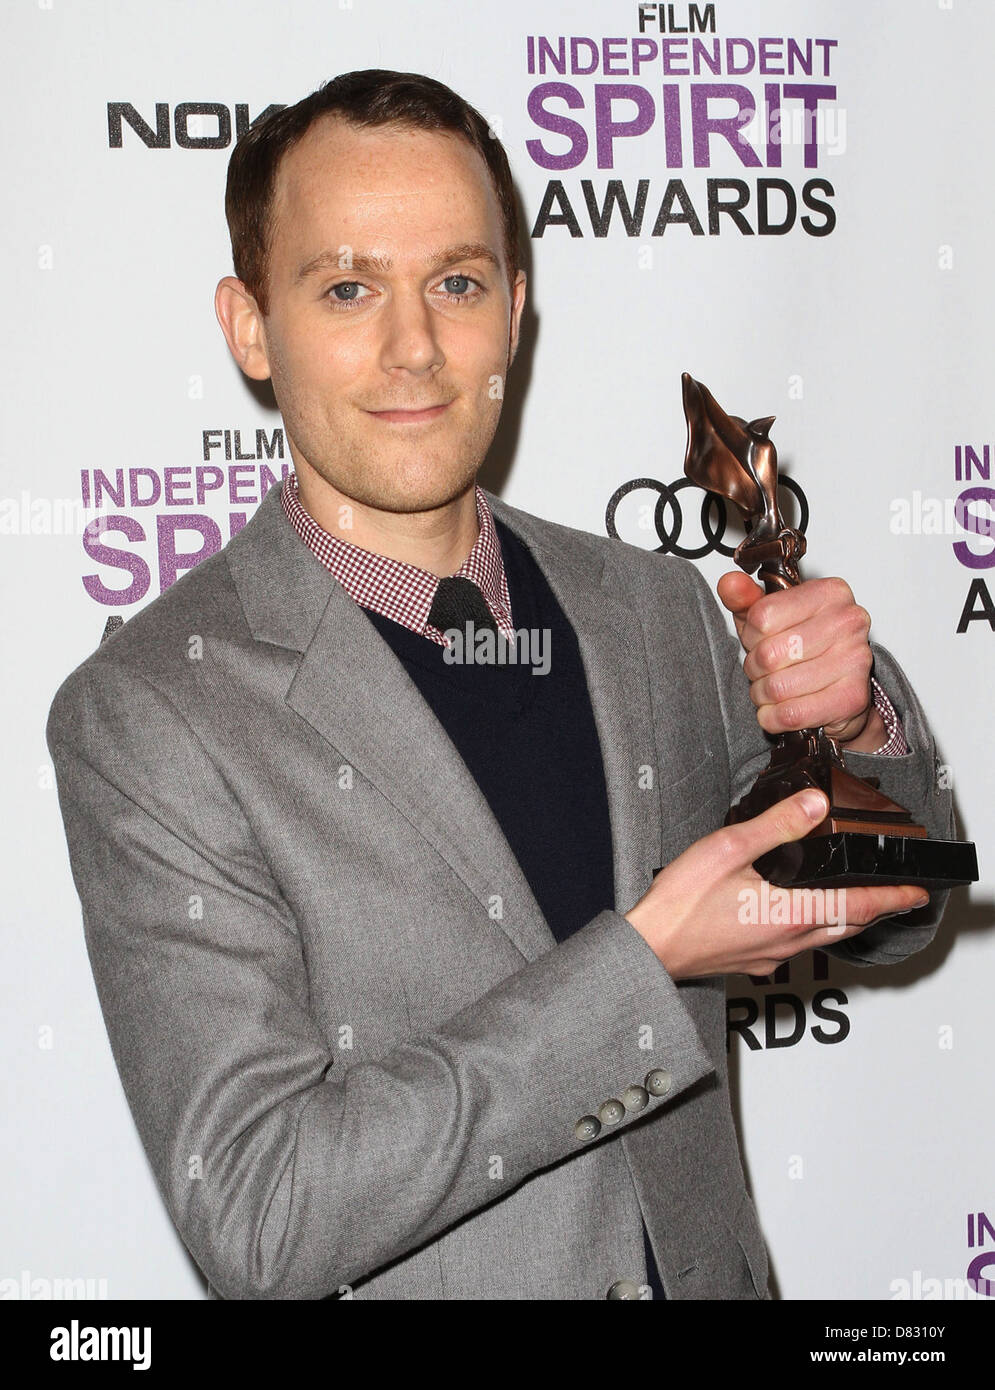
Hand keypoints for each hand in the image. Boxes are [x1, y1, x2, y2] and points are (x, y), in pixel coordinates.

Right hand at [624, 789, 929, 978]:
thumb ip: (777, 825)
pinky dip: (816, 931)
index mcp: (790, 914)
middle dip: (877, 910)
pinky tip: (802, 921)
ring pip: (824, 939)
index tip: (915, 892)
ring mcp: (770, 957)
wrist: (649, 948)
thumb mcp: (729, 849)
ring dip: (848, 922)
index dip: (890, 896)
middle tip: (898, 899)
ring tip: (860, 906)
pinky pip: (797, 947)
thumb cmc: (680, 905)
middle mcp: (787, 942)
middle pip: (848, 927)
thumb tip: (815, 805)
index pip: (858, 904)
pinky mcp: (751, 962)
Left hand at [717, 571, 875, 744]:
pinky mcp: (852, 698)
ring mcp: (855, 659)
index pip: (763, 616)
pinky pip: (791, 713)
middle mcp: (848, 621)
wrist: (839, 690)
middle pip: (769, 654)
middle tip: (765, 671)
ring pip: (778, 687)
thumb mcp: (769, 618)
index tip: (762, 640)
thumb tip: (729, 584)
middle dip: (755, 669)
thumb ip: (745, 599)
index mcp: (829, 592)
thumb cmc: (802, 648)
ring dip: (764, 695)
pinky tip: (782, 709)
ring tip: (775, 689)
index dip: (751, 636)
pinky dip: (774, 717)